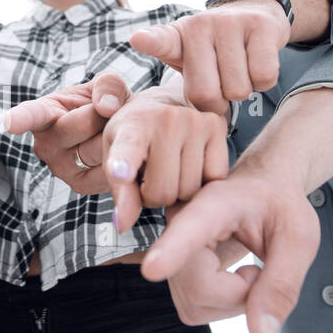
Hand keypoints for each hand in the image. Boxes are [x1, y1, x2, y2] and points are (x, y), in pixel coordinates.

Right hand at [0, 71, 129, 193]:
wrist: (123, 134)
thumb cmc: (106, 104)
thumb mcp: (107, 85)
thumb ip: (108, 85)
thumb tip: (106, 107)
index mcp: (43, 113)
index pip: (30, 115)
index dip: (20, 118)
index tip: (10, 122)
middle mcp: (44, 144)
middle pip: (80, 125)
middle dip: (103, 115)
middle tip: (108, 112)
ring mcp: (59, 168)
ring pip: (96, 149)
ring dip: (113, 137)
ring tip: (111, 132)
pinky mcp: (79, 185)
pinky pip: (108, 169)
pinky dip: (119, 158)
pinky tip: (116, 151)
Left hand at [102, 87, 229, 233]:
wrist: (160, 107)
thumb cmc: (134, 139)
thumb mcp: (116, 162)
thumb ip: (120, 193)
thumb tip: (123, 225)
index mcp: (131, 126)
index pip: (128, 151)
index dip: (123, 166)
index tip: (120, 174)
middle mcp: (164, 119)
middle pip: (163, 193)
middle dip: (155, 196)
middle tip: (151, 176)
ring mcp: (194, 120)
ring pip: (190, 191)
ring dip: (178, 191)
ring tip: (170, 169)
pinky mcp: (217, 126)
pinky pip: (215, 178)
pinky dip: (203, 182)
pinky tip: (191, 165)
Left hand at [130, 0, 288, 114]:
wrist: (254, 11)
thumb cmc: (215, 49)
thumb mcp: (187, 59)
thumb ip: (178, 82)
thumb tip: (182, 113)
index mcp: (176, 38)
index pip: (161, 41)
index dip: (150, 41)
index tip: (139, 40)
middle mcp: (200, 26)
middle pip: (205, 94)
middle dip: (217, 103)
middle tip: (220, 86)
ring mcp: (230, 23)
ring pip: (238, 90)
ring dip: (242, 92)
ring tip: (239, 72)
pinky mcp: (261, 26)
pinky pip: (263, 77)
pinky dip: (262, 83)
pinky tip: (256, 67)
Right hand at [140, 162, 319, 332]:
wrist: (260, 190)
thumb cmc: (278, 206)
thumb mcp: (299, 239)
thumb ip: (282, 285)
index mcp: (216, 204)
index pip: (189, 229)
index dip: (171, 250)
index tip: (154, 268)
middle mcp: (180, 224)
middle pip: (200, 289)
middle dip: (241, 294)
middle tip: (261, 269)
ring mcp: (170, 249)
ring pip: (195, 305)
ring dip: (233, 301)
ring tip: (248, 271)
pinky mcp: (172, 272)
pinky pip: (193, 310)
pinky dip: (223, 305)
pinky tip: (233, 279)